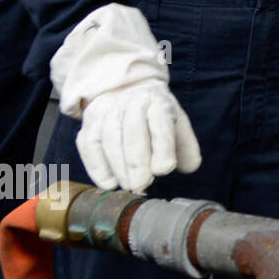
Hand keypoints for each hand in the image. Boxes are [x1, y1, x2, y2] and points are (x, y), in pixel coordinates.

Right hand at [78, 79, 201, 192]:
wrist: (124, 92)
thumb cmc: (155, 116)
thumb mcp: (176, 123)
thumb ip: (186, 146)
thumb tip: (190, 167)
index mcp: (156, 102)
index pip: (160, 123)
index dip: (162, 147)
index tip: (164, 169)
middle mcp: (130, 103)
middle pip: (132, 133)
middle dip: (137, 162)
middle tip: (141, 185)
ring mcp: (106, 112)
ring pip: (108, 140)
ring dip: (118, 167)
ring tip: (129, 186)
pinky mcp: (88, 124)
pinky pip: (89, 146)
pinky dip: (97, 167)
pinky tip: (109, 183)